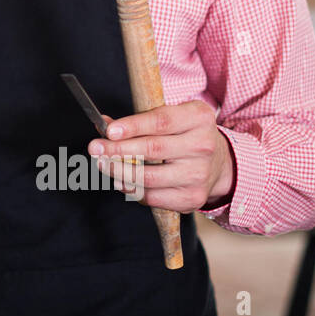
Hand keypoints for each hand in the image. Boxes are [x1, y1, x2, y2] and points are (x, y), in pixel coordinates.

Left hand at [88, 100, 233, 212]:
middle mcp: (203, 145)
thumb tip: (104, 125)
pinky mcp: (193, 198)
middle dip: (118, 150)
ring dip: (119, 172)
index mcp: (198, 118)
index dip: (133, 126)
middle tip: (95, 148)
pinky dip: (133, 190)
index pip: (160, 121)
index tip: (109, 131)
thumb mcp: (170, 117)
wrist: (219, 164)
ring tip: (102, 165)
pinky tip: (121, 181)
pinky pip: (154, 197)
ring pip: (150, 177)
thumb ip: (137, 120)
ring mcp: (199, 174)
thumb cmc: (184, 135)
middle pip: (153, 149)